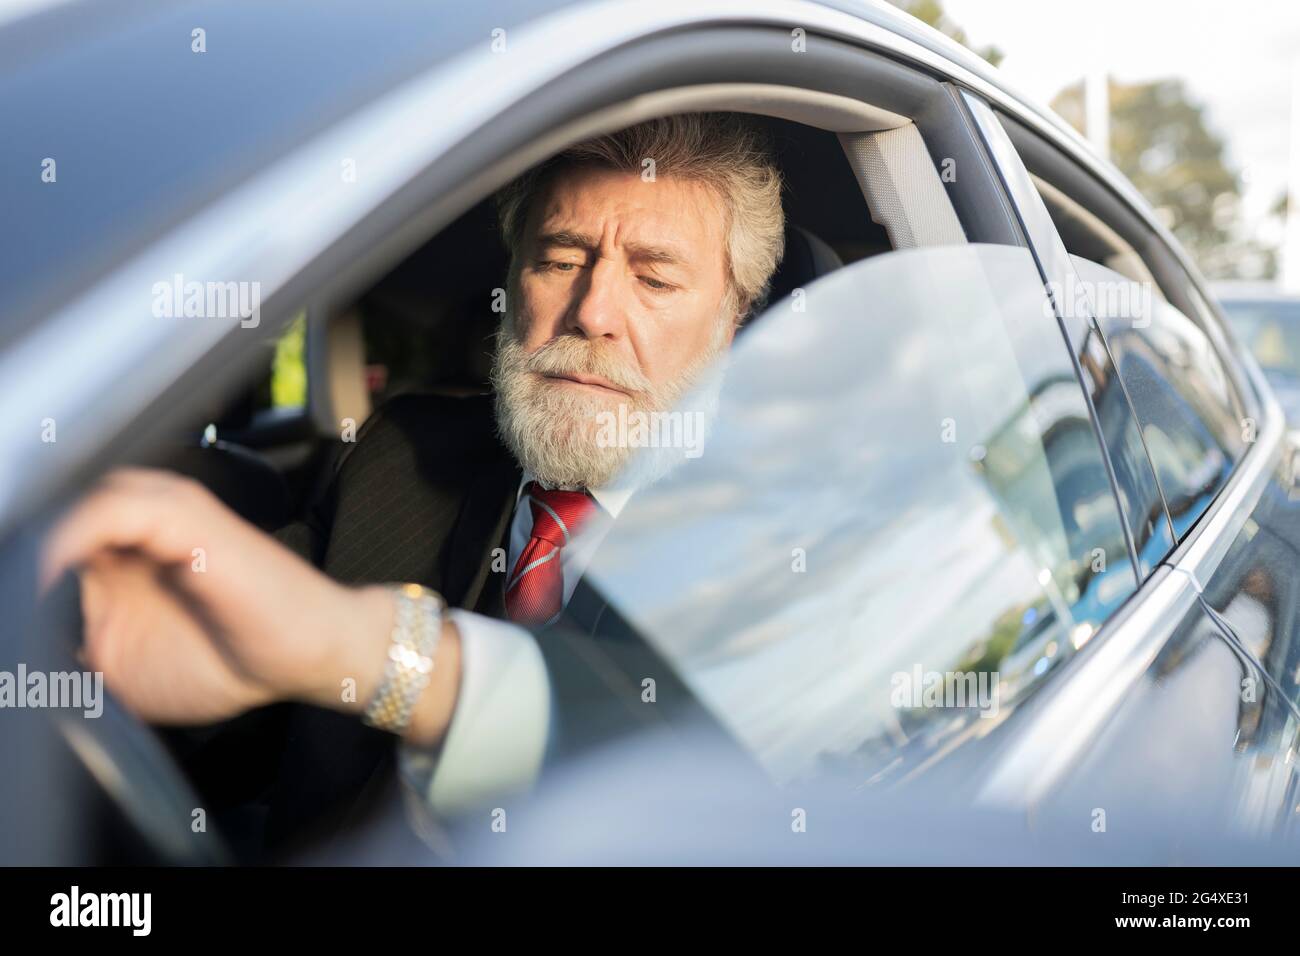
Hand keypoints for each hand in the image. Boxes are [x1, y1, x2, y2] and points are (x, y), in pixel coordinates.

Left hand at [40, 467, 459, 742]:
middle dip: (27, 532)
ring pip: (81, 496)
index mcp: (125, 553)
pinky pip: (114, 509)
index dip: (22, 554)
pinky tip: (47, 566)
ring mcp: (168, 514)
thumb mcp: (127, 668)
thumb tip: (21, 635)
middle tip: (3, 574)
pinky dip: (70, 533)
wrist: (316, 652)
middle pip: (62, 505)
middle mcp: (143, 523)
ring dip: (41, 528)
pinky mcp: (191, 520)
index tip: (2, 590)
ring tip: (17, 566)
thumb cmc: (237, 658)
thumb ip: (73, 641)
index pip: (52, 532)